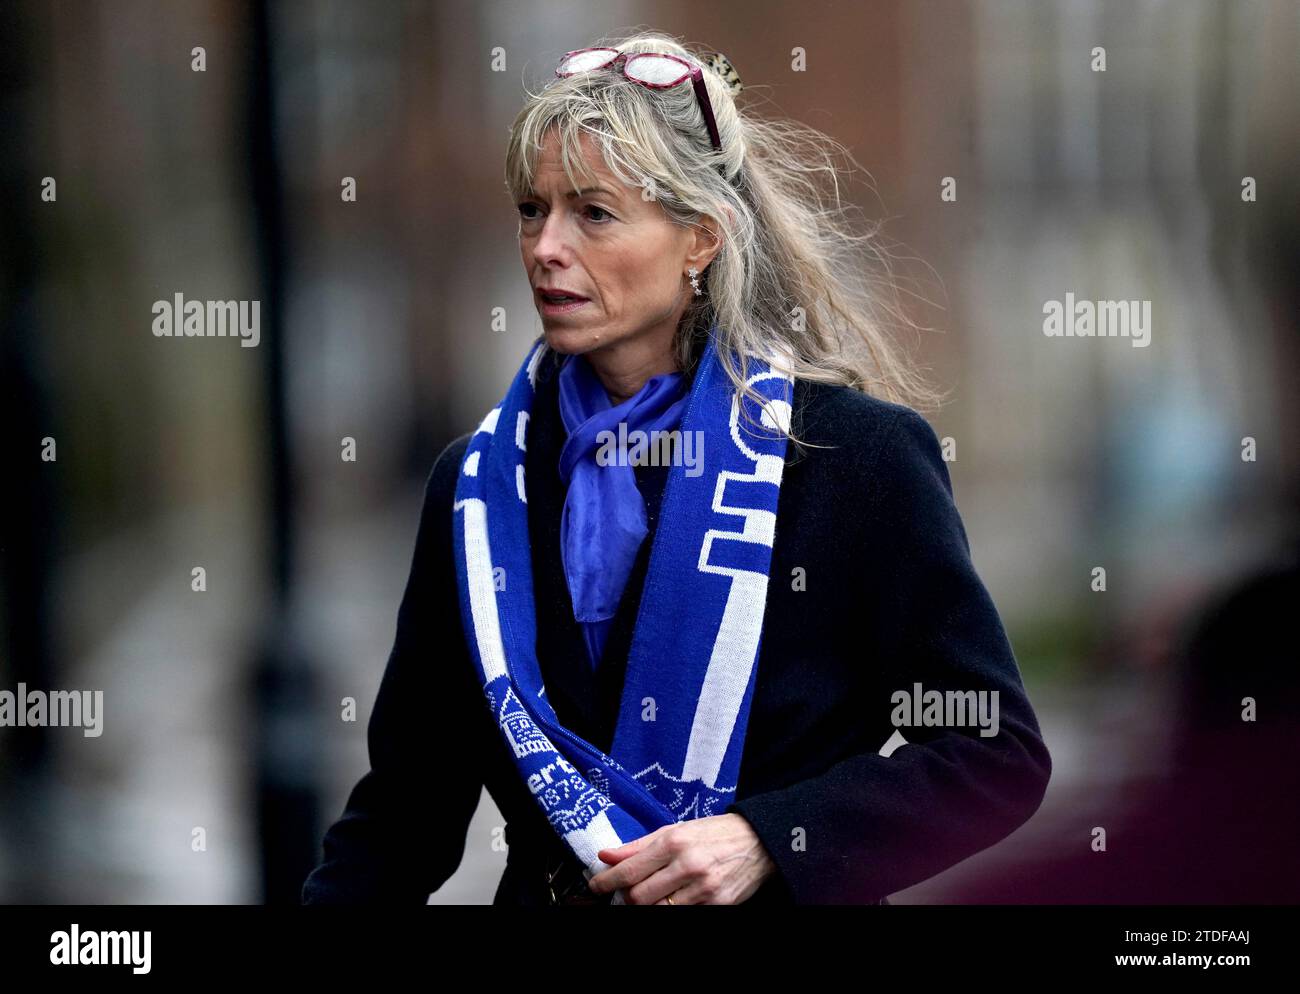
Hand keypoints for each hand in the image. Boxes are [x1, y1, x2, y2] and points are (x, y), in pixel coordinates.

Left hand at [586, 813, 776, 904]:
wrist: (757, 841)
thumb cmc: (713, 833)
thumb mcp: (675, 830)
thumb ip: (638, 845)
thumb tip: (606, 855)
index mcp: (675, 842)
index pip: (630, 870)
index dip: (607, 882)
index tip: (596, 886)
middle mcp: (688, 865)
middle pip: (639, 897)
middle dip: (626, 898)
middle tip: (626, 893)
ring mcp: (703, 889)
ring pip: (658, 911)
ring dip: (648, 906)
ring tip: (650, 896)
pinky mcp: (717, 906)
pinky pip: (683, 915)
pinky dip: (671, 909)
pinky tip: (672, 900)